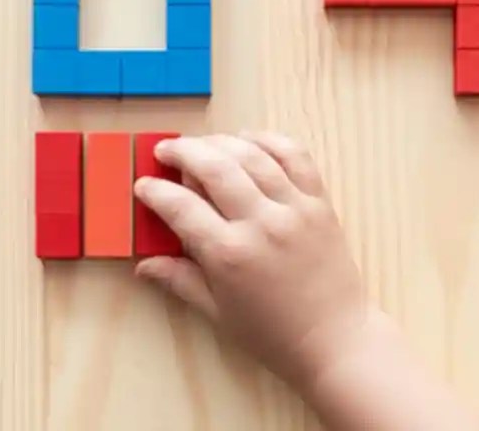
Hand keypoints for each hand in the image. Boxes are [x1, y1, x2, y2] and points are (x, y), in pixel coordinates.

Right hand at [132, 132, 373, 386]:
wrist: (335, 338)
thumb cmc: (272, 333)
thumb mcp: (218, 312)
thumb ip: (180, 280)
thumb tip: (143, 265)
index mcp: (229, 254)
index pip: (182, 207)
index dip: (156, 191)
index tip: (144, 185)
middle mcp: (261, 223)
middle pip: (214, 167)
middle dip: (183, 152)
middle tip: (165, 151)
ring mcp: (294, 208)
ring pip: (251, 155)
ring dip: (220, 142)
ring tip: (201, 144)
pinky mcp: (320, 201)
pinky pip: (295, 156)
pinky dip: (269, 140)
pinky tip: (248, 140)